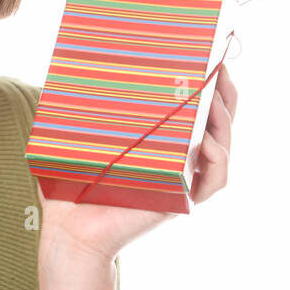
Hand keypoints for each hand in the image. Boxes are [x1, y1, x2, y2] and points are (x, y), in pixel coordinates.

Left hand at [36, 63, 237, 264]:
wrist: (69, 232)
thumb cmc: (70, 186)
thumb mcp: (78, 140)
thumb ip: (79, 109)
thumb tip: (65, 67)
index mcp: (158, 141)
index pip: (193, 109)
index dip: (207, 84)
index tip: (207, 57)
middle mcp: (176, 159)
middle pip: (217, 123)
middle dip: (224, 94)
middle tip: (218, 69)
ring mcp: (182, 180)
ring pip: (221, 148)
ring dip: (223, 122)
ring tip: (212, 101)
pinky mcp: (181, 201)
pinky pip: (214, 181)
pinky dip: (216, 161)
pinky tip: (205, 143)